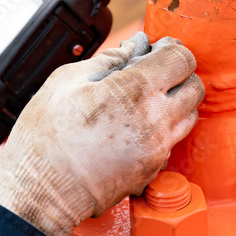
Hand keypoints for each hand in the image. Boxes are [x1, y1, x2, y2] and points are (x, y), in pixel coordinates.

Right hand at [0, 32, 204, 235]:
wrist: (41, 189)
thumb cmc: (45, 136)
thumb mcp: (67, 81)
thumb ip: (108, 59)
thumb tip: (134, 45)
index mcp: (134, 91)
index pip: (181, 59)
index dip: (172, 48)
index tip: (158, 48)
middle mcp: (155, 120)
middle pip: (195, 87)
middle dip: (180, 75)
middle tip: (156, 72)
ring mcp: (157, 149)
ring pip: (190, 117)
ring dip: (176, 103)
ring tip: (146, 99)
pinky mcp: (152, 170)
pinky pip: (171, 142)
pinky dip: (163, 129)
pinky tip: (135, 126)